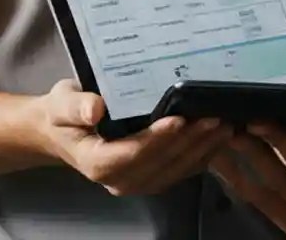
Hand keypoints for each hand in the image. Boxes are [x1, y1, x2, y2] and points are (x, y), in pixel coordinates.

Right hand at [31, 79, 233, 195]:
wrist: (62, 131)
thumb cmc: (62, 114)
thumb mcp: (61, 103)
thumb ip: (76, 106)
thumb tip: (94, 109)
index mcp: (97, 162)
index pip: (132, 152)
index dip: (157, 138)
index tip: (179, 119)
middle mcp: (119, 180)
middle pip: (160, 162)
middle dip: (189, 141)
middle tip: (214, 116)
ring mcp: (137, 182)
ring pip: (175, 169)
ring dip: (201, 149)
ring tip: (223, 125)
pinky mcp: (152, 178)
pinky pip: (181, 170)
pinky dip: (202, 156)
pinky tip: (219, 138)